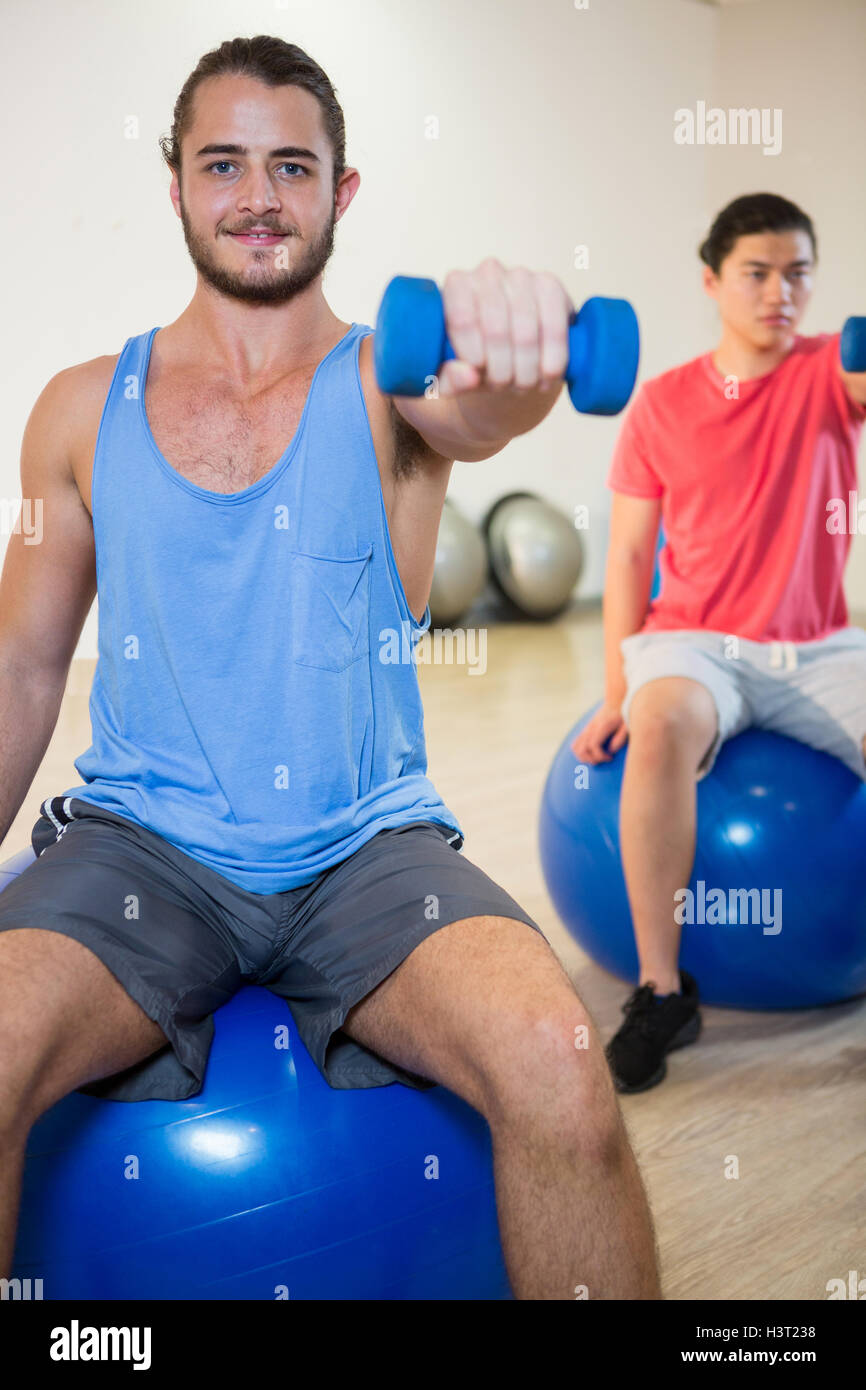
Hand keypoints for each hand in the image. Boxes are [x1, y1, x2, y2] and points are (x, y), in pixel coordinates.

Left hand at [437, 258, 574, 397]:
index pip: (463, 319)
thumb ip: (450, 380)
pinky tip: (547, 376)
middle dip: (501, 371)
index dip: (472, 356)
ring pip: (526, 333)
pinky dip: (553, 360)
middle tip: (502, 386)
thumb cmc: (472, 362)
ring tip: (523, 384)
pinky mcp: (551, 286)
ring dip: (526, 371)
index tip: (479, 373)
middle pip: (496, 330)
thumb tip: (470, 375)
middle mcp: (488, 273)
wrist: (509, 351)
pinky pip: (555, 329)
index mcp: (456, 286)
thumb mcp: (450, 377)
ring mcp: (522, 277)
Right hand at [571, 701, 628, 763]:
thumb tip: (610, 750)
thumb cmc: (623, 715)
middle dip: (592, 759)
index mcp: (601, 727)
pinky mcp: (585, 730)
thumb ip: (620, 739)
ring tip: (597, 757)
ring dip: (585, 757)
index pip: (593, 745)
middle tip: (603, 759)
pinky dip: (581, 752)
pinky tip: (592, 752)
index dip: (600, 756)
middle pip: (581, 749)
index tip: (610, 757)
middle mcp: (591, 728)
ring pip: (576, 748)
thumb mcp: (627, 726)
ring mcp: (586, 729)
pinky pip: (576, 744)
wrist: (616, 702)